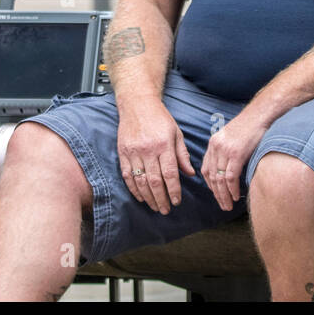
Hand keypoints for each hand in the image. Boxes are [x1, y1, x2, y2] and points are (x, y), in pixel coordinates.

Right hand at [116, 98, 194, 214]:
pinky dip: (133, 189)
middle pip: (155, 181)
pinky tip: (141, 197)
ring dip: (148, 197)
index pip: (170, 173)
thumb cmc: (160, 118)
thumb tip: (190, 174)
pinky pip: (127, 175)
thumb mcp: (176, 133)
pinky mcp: (123, 152)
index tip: (177, 202)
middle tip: (166, 210)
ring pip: (140, 181)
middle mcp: (148, 150)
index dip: (173, 190)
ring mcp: (134, 152)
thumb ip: (182, 155)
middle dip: (161, 199)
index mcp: (164, 145)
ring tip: (155, 207)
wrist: (137, 104)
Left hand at [200, 111, 268, 210]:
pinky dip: (232, 189)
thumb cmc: (251, 126)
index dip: (210, 184)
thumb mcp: (232, 138)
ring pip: (220, 179)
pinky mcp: (236, 153)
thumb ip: (227, 151)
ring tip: (228, 205)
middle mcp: (216, 147)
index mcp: (213, 143)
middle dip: (216, 194)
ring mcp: (225, 150)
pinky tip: (235, 196)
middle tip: (223, 205)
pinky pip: (231, 177)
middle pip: (211, 176)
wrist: (261, 113)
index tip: (217, 194)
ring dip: (223, 195)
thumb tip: (229, 169)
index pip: (206, 169)